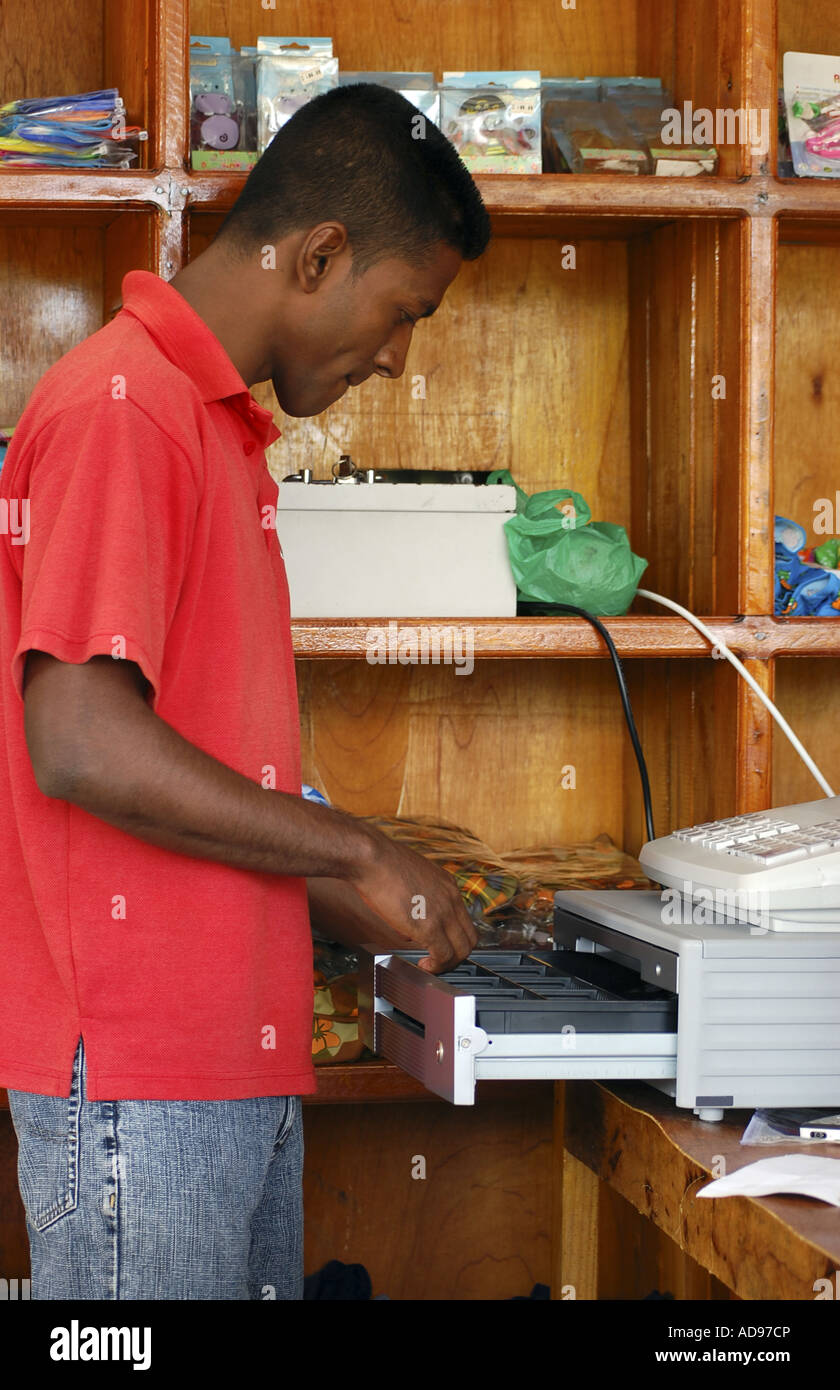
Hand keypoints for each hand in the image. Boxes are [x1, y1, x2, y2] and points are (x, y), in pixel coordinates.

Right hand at [348, 826, 478, 972]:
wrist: (371, 858)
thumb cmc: (381, 864)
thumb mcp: (410, 880)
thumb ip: (417, 904)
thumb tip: (410, 930)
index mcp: (448, 885)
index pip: (464, 920)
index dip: (454, 938)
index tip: (440, 945)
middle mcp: (451, 898)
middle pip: (470, 937)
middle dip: (456, 954)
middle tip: (438, 960)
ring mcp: (443, 912)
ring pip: (462, 949)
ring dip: (448, 963)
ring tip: (431, 966)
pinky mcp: (429, 926)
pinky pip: (444, 955)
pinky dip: (436, 966)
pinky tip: (424, 966)